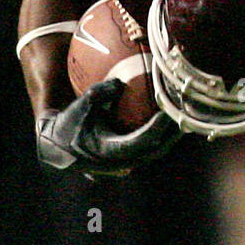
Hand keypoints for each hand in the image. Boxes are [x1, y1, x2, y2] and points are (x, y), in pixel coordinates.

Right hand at [36, 79, 180, 176]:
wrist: (58, 145)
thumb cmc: (70, 124)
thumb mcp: (81, 106)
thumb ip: (99, 93)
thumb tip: (119, 82)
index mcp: (111, 151)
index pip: (141, 140)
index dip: (157, 127)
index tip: (168, 110)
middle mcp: (123, 161)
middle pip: (157, 148)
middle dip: (173, 130)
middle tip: (186, 110)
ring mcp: (129, 162)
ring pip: (159, 149)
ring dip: (173, 133)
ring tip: (187, 114)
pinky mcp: (132, 158)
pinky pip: (154, 146)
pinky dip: (165, 134)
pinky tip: (174, 118)